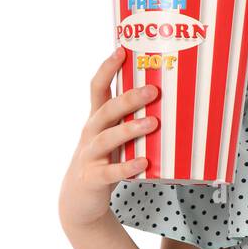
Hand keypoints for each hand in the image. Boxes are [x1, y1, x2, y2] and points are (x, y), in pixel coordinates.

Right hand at [57, 46, 160, 230]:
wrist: (79, 199)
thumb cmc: (104, 160)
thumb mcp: (114, 135)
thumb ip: (131, 119)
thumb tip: (168, 99)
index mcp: (97, 119)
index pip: (98, 88)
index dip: (108, 68)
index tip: (122, 50)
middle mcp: (91, 133)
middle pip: (106, 110)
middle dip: (129, 98)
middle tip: (153, 90)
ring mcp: (90, 156)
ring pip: (107, 138)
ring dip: (130, 129)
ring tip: (153, 123)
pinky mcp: (93, 178)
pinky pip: (111, 172)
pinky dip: (127, 167)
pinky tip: (143, 163)